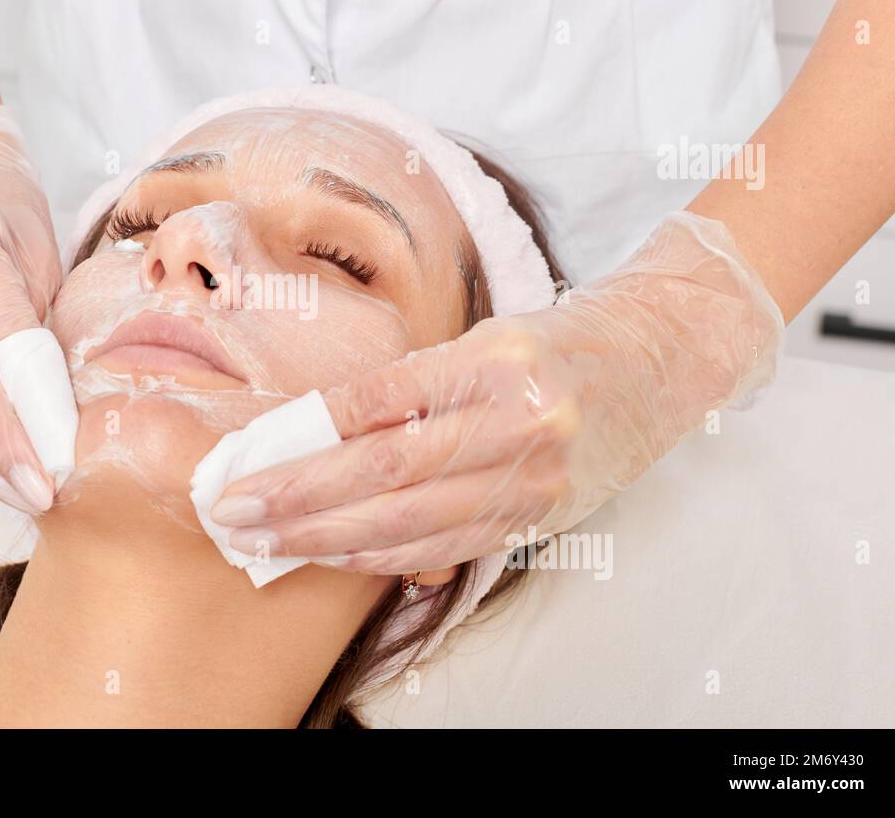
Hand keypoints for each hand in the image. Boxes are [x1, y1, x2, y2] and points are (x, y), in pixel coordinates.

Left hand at [209, 212, 784, 573]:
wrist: (662, 361)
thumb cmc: (560, 340)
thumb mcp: (483, 338)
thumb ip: (410, 387)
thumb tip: (314, 432)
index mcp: (496, 362)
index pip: (380, 404)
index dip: (304, 439)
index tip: (245, 460)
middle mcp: (519, 425)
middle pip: (386, 475)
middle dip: (298, 501)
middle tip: (232, 512)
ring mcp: (534, 479)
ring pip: (411, 524)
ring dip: (327, 540)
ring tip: (264, 544)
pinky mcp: (541, 517)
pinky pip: (446, 546)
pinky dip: (382, 556)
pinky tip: (331, 554)